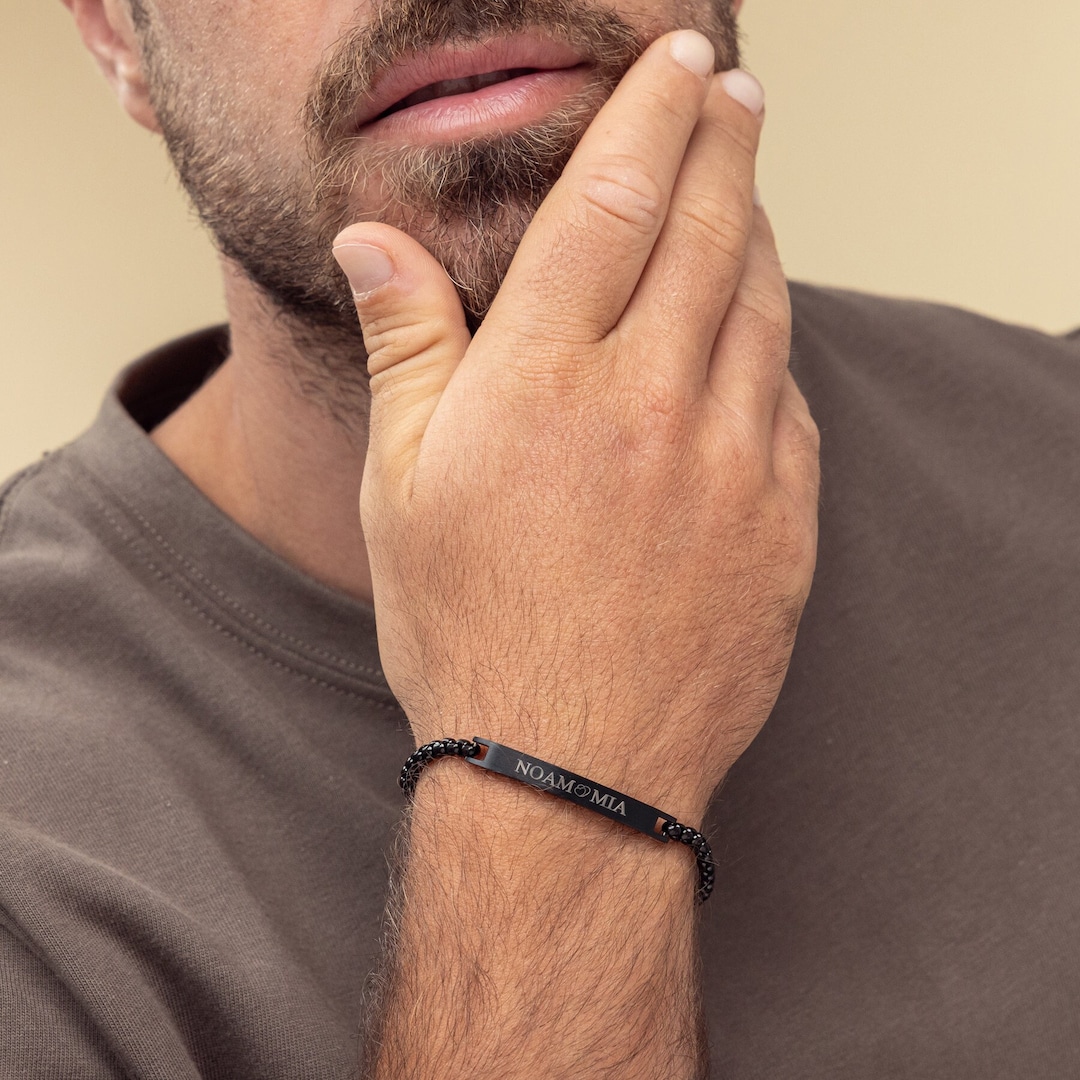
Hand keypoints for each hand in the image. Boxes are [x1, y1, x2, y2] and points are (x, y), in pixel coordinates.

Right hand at [334, 30, 818, 825]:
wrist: (568, 767)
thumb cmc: (469, 630)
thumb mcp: (401, 487)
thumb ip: (407, 344)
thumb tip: (373, 241)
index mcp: (546, 383)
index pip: (611, 202)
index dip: (651, 116)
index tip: (678, 63)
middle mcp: (651, 404)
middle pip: (708, 231)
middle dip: (725, 142)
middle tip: (735, 94)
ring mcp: (733, 463)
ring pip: (763, 307)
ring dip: (757, 234)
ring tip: (746, 199)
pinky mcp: (784, 522)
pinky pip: (790, 402)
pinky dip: (774, 349)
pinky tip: (754, 342)